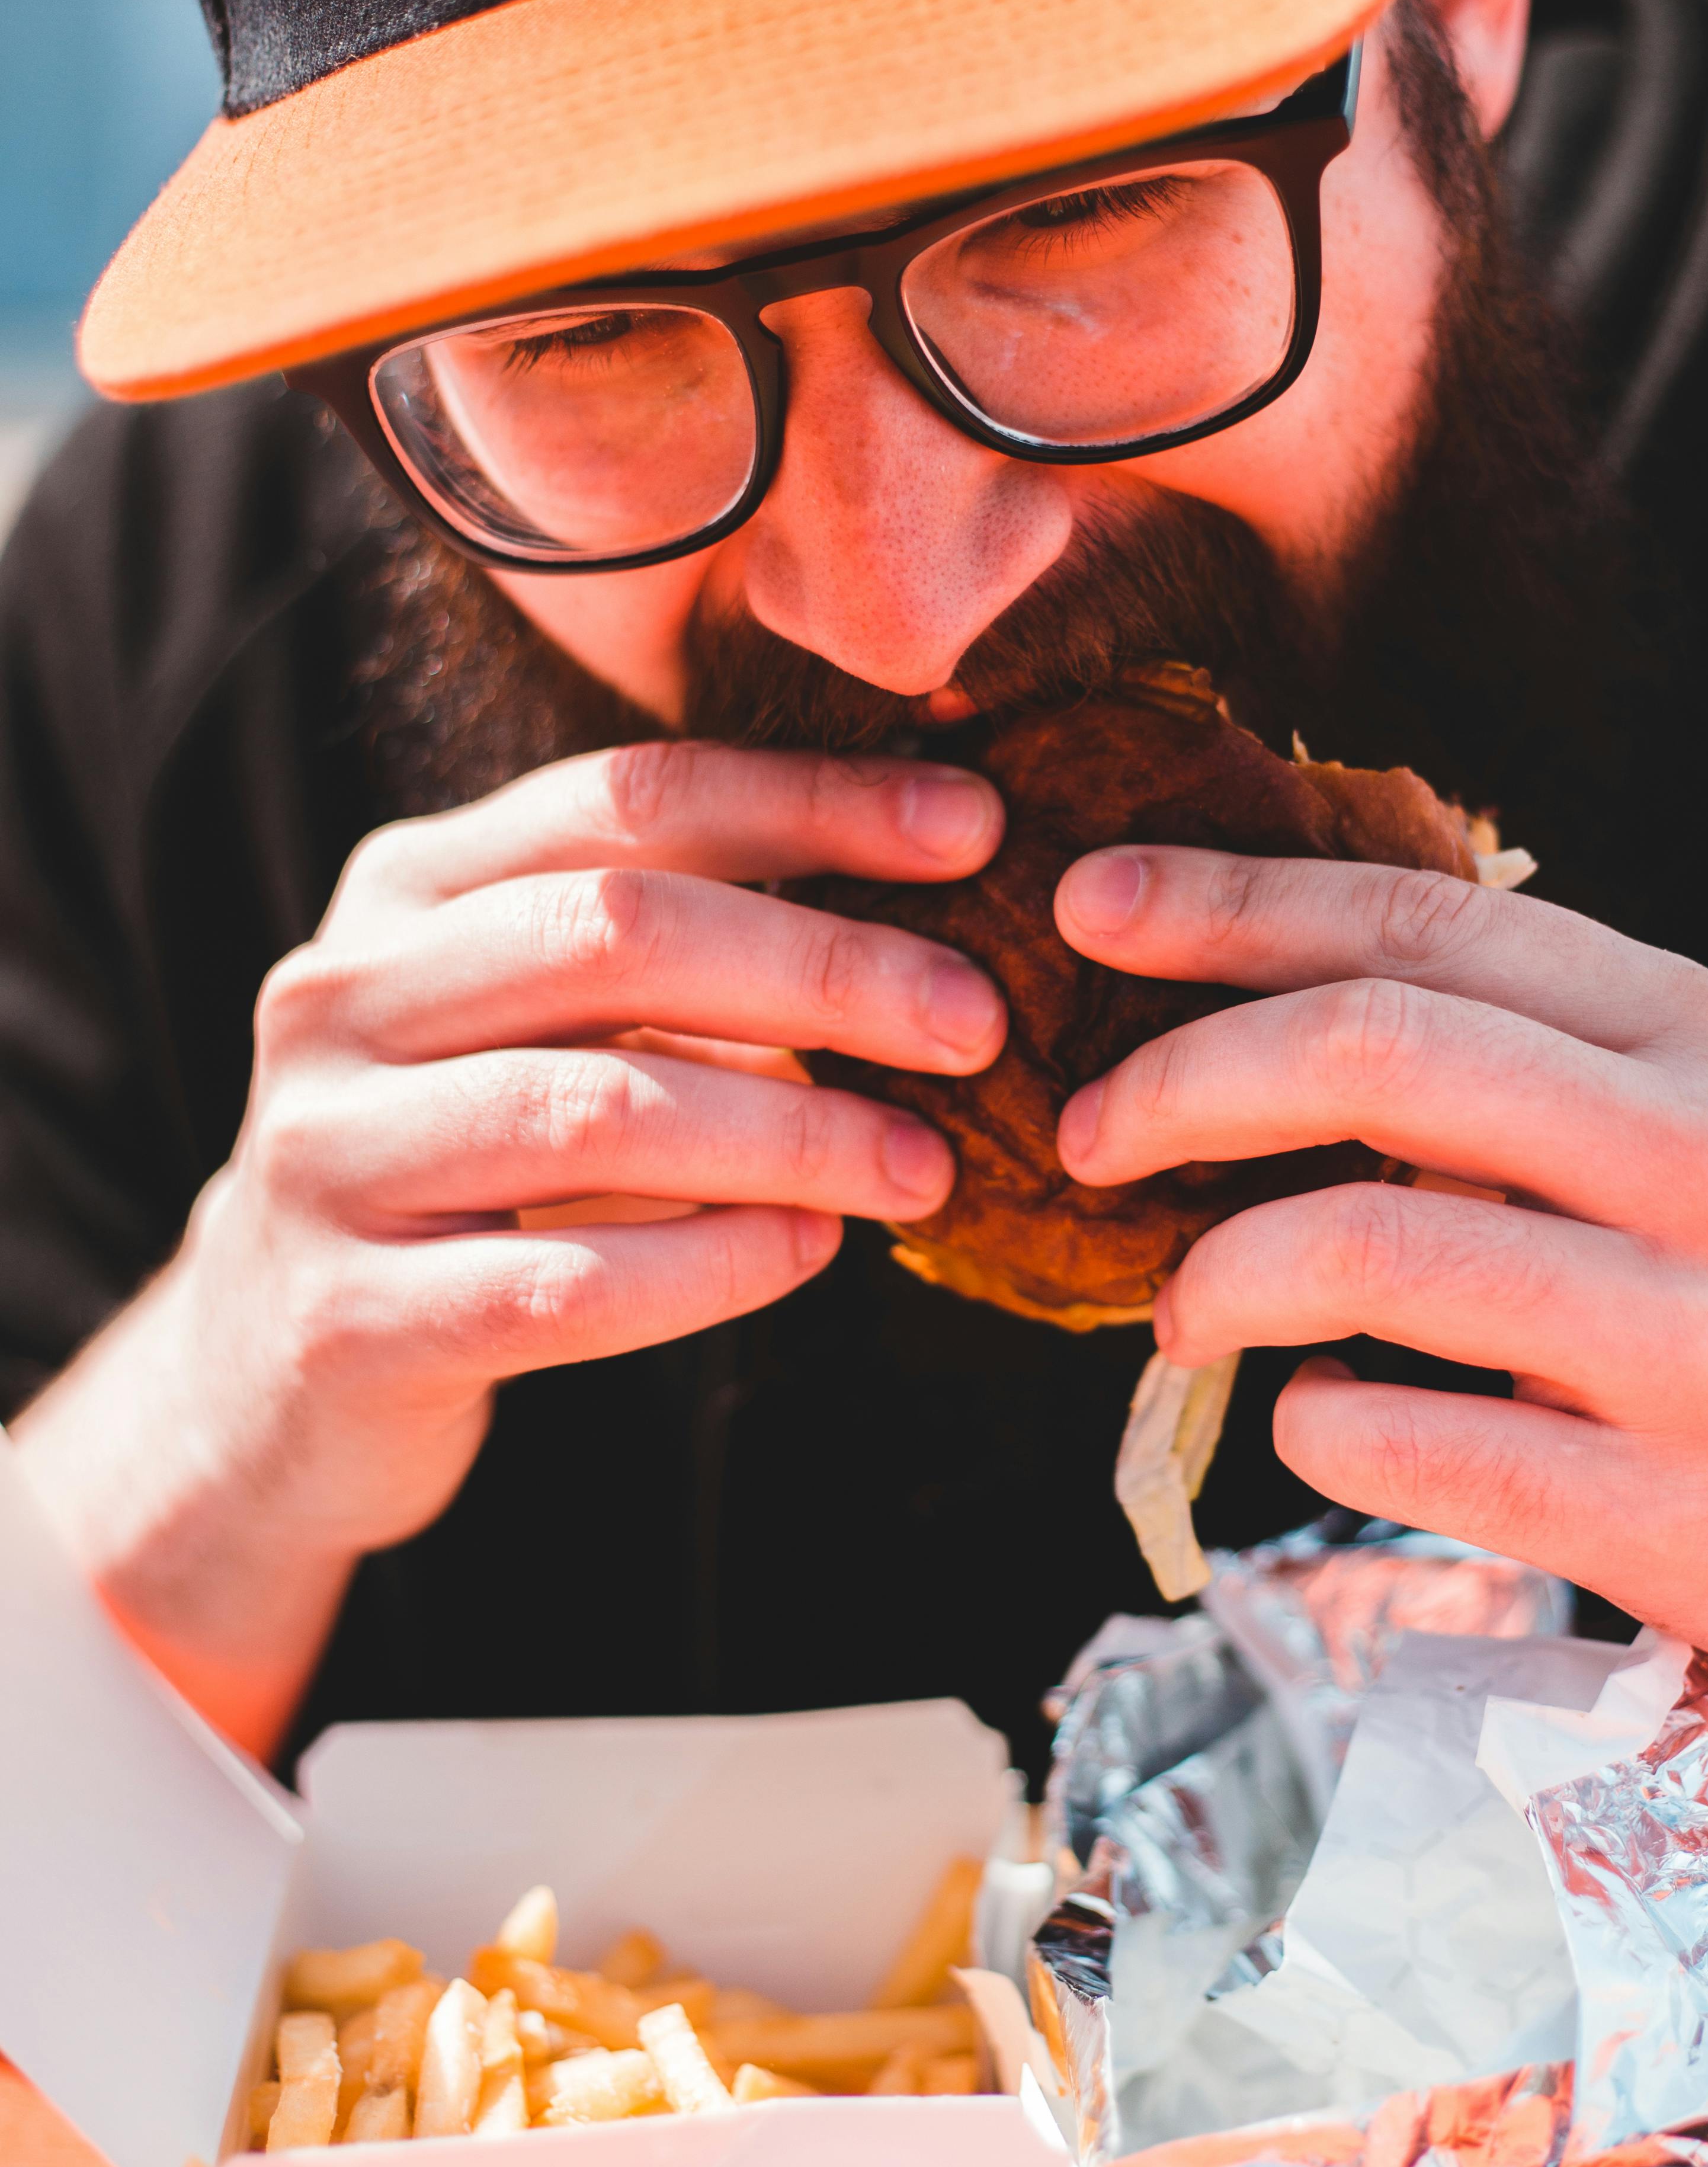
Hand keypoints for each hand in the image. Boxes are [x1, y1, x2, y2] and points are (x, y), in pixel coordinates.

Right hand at [14, 740, 1003, 1751]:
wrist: (270, 1367)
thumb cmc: (467, 1166)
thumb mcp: (545, 1026)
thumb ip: (682, 954)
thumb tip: (928, 906)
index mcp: (405, 890)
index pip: (628, 799)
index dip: (812, 805)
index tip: (975, 830)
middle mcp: (341, 997)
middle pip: (619, 936)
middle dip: (827, 970)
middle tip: (978, 1024)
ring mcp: (326, 1157)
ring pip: (598, 1111)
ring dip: (795, 1132)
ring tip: (924, 1165)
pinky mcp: (351, 1319)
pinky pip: (568, 1283)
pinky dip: (716, 1261)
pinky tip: (815, 1250)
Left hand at [1054, 844, 1707, 1798]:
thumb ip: (1561, 1058)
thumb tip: (1315, 1030)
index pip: (1425, 923)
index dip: (1233, 906)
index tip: (1098, 911)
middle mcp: (1705, 1157)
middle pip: (1372, 1053)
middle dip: (1181, 1076)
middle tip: (1087, 1127)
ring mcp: (1688, 1339)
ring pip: (1367, 1253)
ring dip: (1219, 1274)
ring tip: (1179, 1308)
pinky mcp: (1663, 1511)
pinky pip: (1408, 1443)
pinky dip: (1311, 1422)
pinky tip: (1312, 1418)